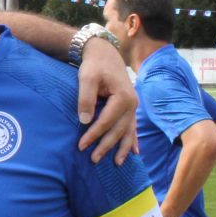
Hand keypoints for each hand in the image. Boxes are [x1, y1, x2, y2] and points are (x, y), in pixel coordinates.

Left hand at [75, 43, 137, 164]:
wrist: (104, 53)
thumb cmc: (94, 65)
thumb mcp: (87, 78)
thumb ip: (86, 98)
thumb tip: (85, 121)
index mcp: (123, 97)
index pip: (106, 121)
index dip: (93, 135)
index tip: (81, 145)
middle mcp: (132, 104)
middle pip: (118, 130)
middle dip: (106, 146)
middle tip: (93, 159)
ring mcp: (133, 107)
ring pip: (128, 131)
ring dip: (122, 148)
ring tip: (117, 163)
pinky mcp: (130, 107)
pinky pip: (133, 127)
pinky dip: (133, 140)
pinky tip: (134, 153)